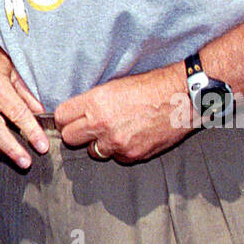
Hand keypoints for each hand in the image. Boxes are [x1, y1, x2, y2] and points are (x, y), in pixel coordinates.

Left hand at [54, 64, 192, 163]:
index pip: (61, 117)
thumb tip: (78, 112)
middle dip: (75, 133)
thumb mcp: (115, 85)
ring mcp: (117, 142)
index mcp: (96, 102)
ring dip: (98, 144)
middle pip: (69, 138)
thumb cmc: (152, 86)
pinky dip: (119, 151)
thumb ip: (93, 101)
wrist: (182, 98)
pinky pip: (116, 157)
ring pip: (92, 151)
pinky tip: (130, 137)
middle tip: (85, 128)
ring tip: (113, 131)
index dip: (63, 118)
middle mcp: (102, 124)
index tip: (67, 119)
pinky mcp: (132, 155)